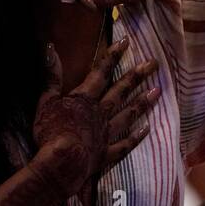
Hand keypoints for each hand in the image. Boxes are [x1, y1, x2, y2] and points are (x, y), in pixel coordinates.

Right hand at [30, 38, 160, 197]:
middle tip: (155, 63)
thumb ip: (51, 76)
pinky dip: (136, 137)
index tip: (126, 42)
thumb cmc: (50, 131)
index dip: (112, 56)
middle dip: (138, 75)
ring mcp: (106, 133)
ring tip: (158, 91)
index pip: (101, 72)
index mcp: (85, 99)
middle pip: (121, 90)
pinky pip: (125, 144)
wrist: (63, 163)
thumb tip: (51, 49)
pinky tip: (147, 129)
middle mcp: (100, 113)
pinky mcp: (106, 153)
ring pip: (128, 114)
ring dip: (143, 102)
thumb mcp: (46, 101)